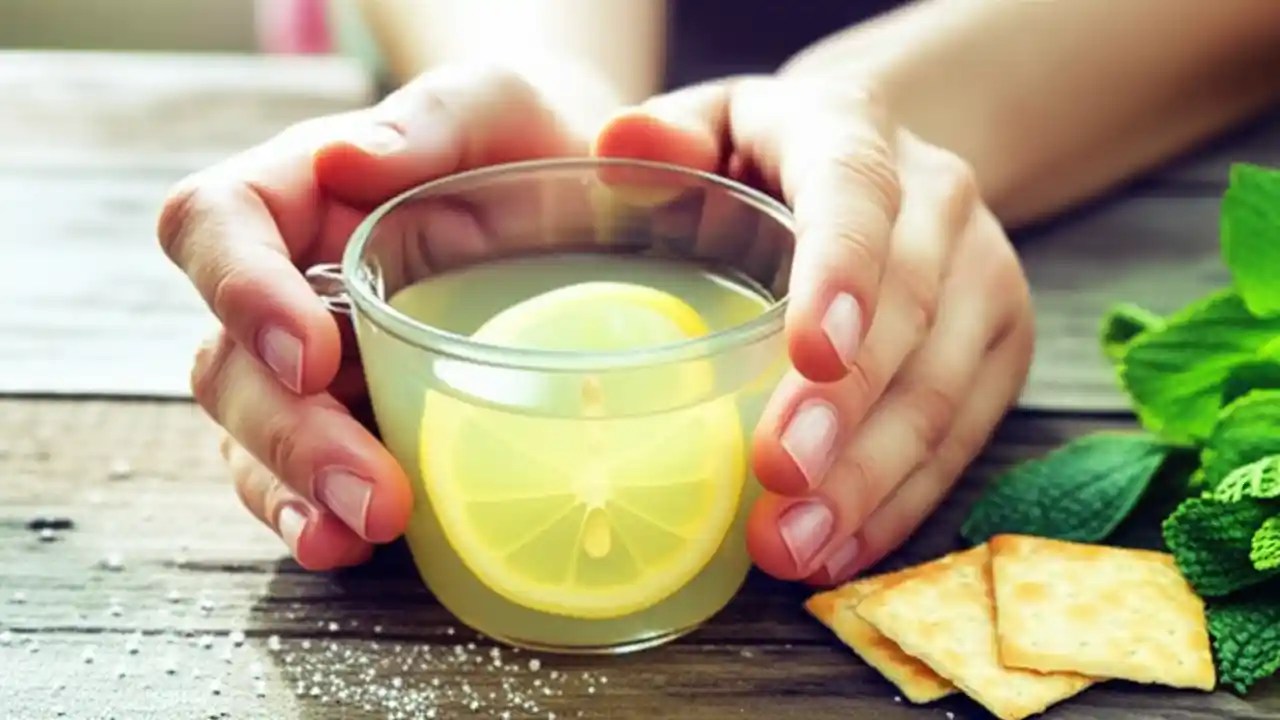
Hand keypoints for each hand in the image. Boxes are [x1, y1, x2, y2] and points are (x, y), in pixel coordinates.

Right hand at [157, 65, 589, 569]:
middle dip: (292, 433)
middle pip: (229, 360)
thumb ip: (434, 121)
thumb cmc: (518, 146)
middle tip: (373, 489)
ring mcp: (309, 365)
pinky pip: (297, 480)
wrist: (570, 213)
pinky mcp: (347, 422)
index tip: (311, 352)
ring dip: (299, 491)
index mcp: (296, 193)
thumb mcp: (491, 106)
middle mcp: (284, 284)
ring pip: (252, 435)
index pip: (214, 225)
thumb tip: (351, 160)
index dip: (239, 290)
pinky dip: (315, 517)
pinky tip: (352, 547)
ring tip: (367, 532)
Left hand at [593, 75, 1034, 585]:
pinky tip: (841, 549)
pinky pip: (960, 437)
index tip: (809, 354)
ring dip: (870, 480)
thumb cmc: (774, 153)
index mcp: (856, 134)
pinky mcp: (1000, 347)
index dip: (842, 275)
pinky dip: (901, 502)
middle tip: (780, 482)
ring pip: (940, 392)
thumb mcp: (715, 121)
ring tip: (795, 546)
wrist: (888, 163)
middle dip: (845, 411)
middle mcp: (940, 202)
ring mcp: (985, 277)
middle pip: (908, 313)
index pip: (856, 197)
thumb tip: (618, 150)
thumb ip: (668, 135)